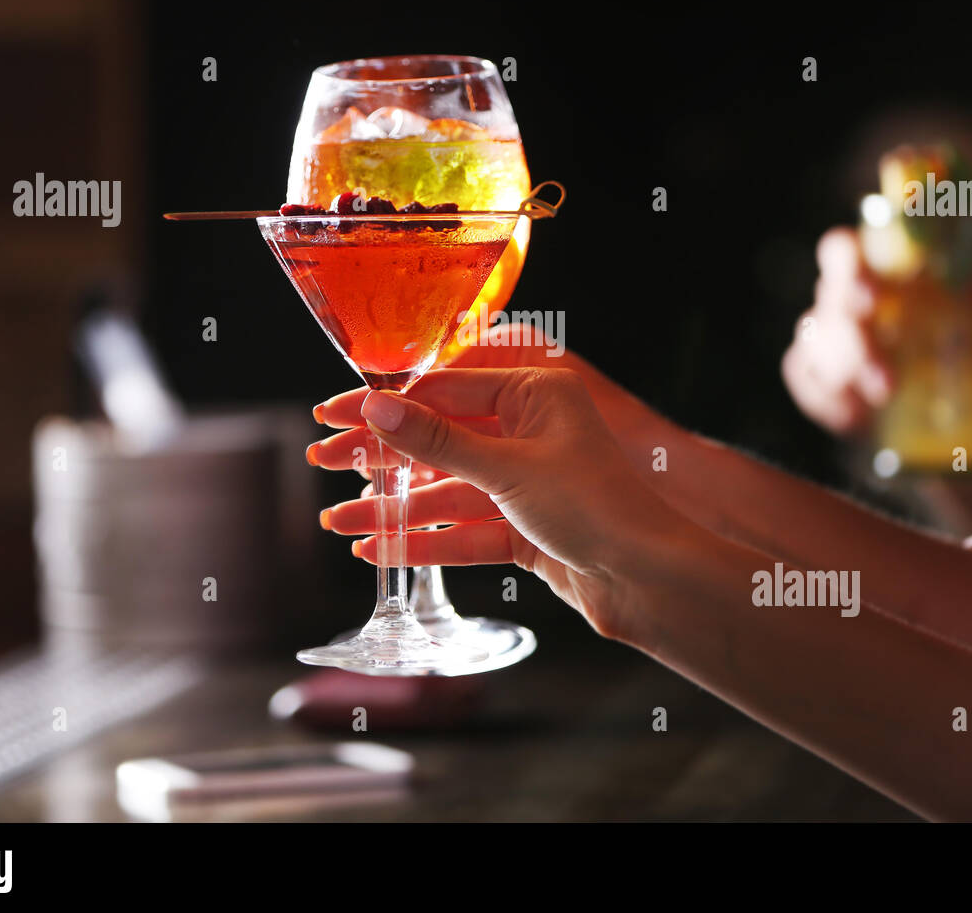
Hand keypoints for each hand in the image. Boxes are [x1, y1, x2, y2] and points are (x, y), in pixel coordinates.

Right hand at [309, 367, 678, 640]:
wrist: (648, 581)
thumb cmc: (596, 507)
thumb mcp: (508, 468)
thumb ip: (438, 440)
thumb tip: (377, 408)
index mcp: (536, 393)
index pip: (443, 390)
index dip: (385, 405)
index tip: (334, 414)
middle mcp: (532, 431)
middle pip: (441, 440)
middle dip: (382, 459)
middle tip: (323, 462)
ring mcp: (529, 481)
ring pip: (448, 490)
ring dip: (395, 509)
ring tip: (340, 525)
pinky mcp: (527, 528)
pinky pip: (466, 529)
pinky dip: (427, 540)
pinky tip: (381, 550)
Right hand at [781, 227, 971, 433]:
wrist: (944, 397)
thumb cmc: (959, 337)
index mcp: (878, 267)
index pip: (848, 246)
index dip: (853, 255)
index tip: (878, 283)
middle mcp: (843, 295)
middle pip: (831, 289)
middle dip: (851, 310)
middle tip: (874, 318)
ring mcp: (825, 337)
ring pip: (819, 340)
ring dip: (853, 363)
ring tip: (887, 390)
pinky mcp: (815, 378)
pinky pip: (808, 381)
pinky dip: (830, 398)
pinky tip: (858, 413)